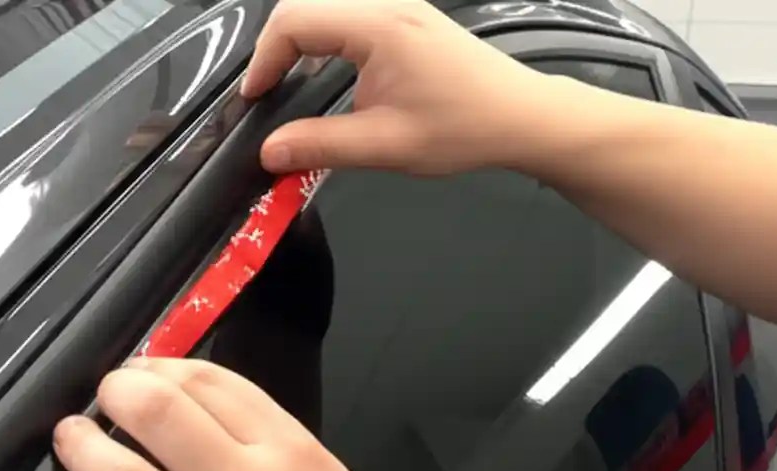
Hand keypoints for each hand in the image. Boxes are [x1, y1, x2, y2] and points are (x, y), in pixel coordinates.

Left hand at [45, 358, 429, 470]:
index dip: (159, 366)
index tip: (139, 373)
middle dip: (115, 392)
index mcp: (290, 455)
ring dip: (82, 450)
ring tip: (70, 440)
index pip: (209, 382)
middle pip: (159, 413)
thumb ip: (263, 438)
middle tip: (101, 398)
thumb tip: (186, 401)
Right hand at [242, 0, 558, 174]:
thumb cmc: (466, 128)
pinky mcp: (407, 19)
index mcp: (378, 25)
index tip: (255, 99)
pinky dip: (325, 40)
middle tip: (266, 94)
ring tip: (288, 85)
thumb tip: (269, 151)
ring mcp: (399, 7)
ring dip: (300, 43)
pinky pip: (348, 17)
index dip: (264, 61)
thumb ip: (321, 145)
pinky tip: (324, 73)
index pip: (294, 22)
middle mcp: (387, 4)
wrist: (522, 118)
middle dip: (276, 49)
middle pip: (304, 8)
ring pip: (325, 10)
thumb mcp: (386, 145)